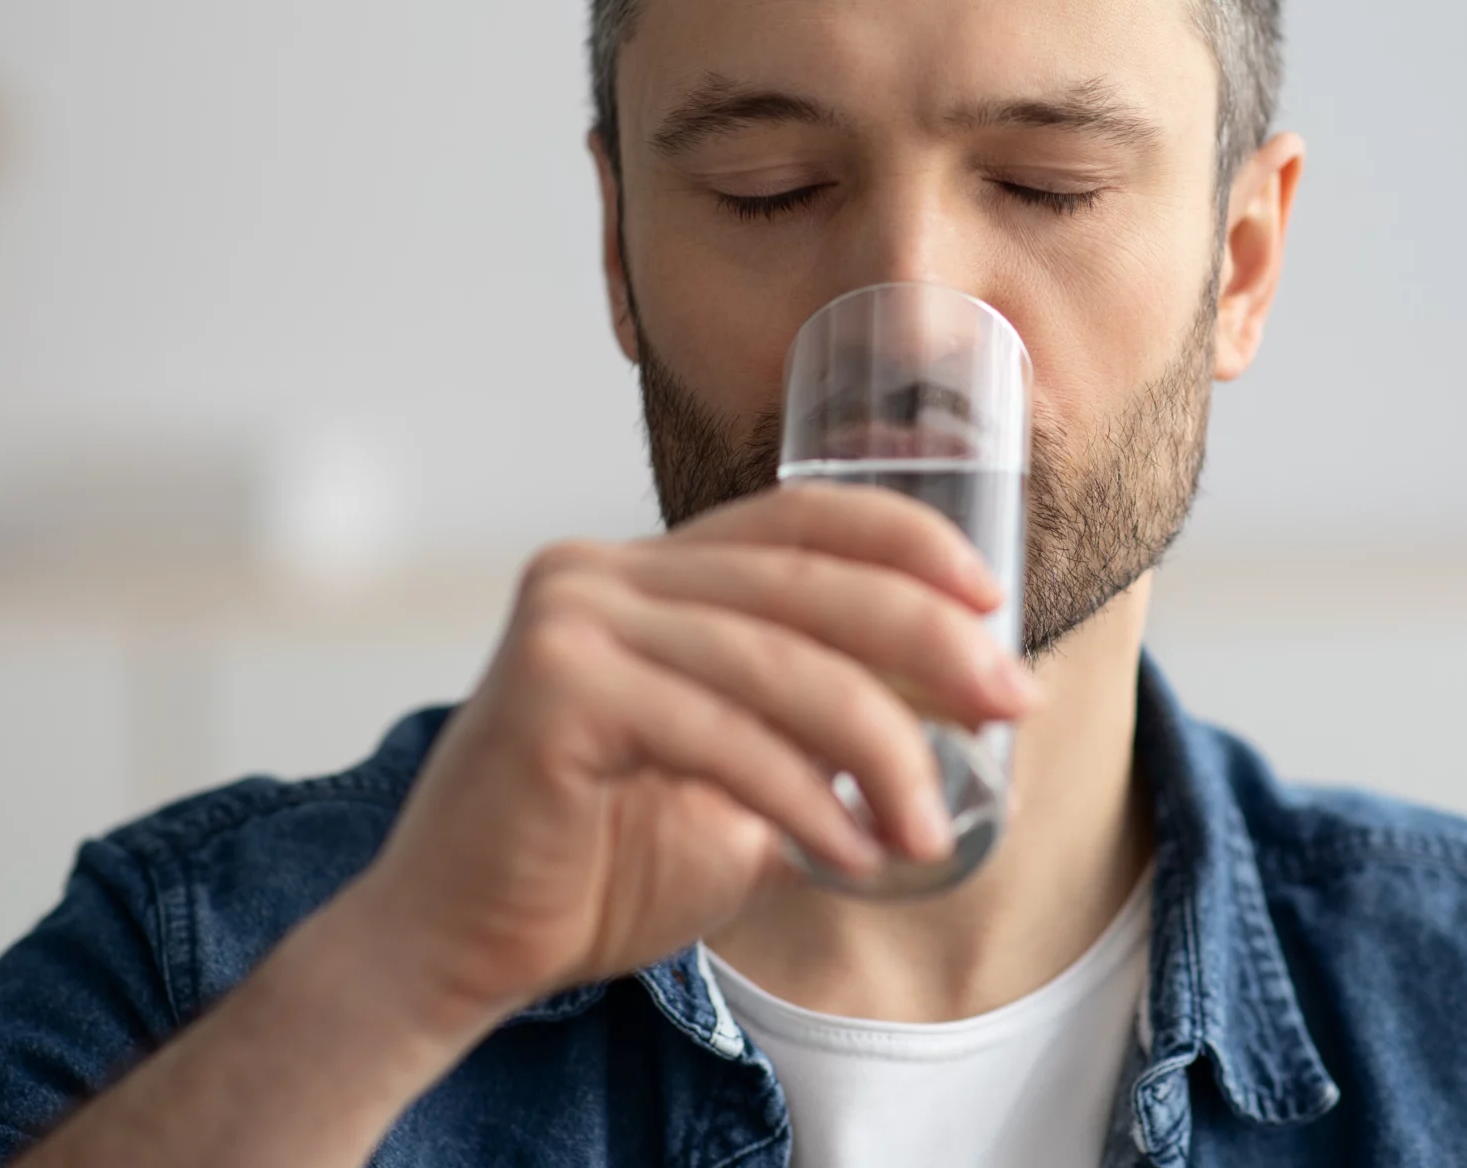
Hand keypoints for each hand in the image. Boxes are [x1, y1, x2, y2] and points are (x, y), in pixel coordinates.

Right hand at [329, 482, 1038, 1046]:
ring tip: (929, 829)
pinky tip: (849, 854)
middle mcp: (600, 573)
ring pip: (778, 664)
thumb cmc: (597, 867)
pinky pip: (722, 735)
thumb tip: (970, 702)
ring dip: (881, 750)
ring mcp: (571, 622)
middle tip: (1009, 705)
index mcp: (643, 574)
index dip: (907, 540)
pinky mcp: (556, 691)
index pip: (797, 517)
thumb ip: (820, 728)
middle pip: (806, 582)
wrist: (457, 949)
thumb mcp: (737, 778)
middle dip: (929, 642)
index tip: (994, 596)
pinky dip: (803, 799)